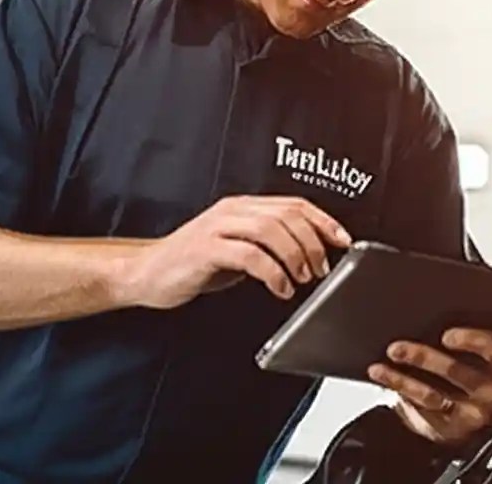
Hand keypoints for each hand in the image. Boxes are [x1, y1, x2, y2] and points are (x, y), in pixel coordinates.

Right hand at [130, 195, 351, 308]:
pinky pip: (250, 255)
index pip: (294, 204)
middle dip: (313, 243)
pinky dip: (273, 273)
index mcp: (243, 207)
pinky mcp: (206, 249)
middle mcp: (233, 211)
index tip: (344, 240)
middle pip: (287, 215)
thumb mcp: (237, 249)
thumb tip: (310, 255)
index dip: (324, 220)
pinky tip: (280, 288)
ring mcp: (218, 228)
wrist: (148, 273)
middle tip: (322, 269)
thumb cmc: (194, 263)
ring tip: (303, 279)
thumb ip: (267, 245)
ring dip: (296, 256)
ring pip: (272, 230)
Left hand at [368, 328, 491, 444]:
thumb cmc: (482, 366)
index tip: (446, 335)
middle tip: (395, 348)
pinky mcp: (452, 429)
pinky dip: (401, 393)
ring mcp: (473, 414)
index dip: (473, 341)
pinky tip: (386, 381)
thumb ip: (475, 333)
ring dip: (402, 381)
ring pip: (434, 396)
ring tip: (379, 369)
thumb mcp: (488, 349)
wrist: (485, 409)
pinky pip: (422, 412)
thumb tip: (436, 305)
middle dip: (422, 358)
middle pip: (457, 372)